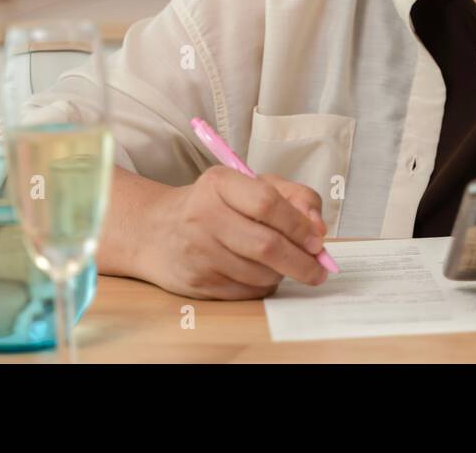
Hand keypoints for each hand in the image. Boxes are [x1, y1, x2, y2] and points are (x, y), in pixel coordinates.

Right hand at [132, 166, 330, 299]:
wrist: (157, 231)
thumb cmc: (215, 205)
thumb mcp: (251, 185)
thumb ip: (292, 197)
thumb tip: (318, 228)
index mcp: (219, 183)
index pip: (267, 203)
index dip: (299, 224)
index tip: (317, 239)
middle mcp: (203, 216)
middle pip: (266, 245)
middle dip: (301, 261)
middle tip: (318, 268)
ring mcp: (198, 252)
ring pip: (260, 273)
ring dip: (282, 274)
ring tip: (281, 264)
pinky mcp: (197, 282)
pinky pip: (247, 292)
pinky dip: (263, 286)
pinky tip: (258, 274)